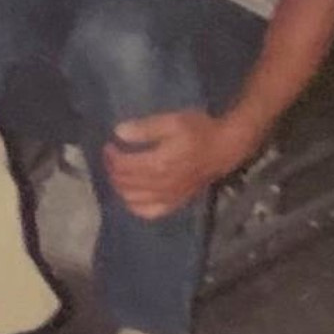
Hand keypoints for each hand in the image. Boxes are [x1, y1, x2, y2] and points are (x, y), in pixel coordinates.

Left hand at [103, 110, 247, 219]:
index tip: (108, 145)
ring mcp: (168, 197)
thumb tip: (118, 133)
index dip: (111, 156)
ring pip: (133, 200)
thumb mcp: (171, 121)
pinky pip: (149, 212)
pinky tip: (131, 196)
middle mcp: (160, 185)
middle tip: (110, 157)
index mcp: (158, 164)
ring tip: (117, 173)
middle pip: (125, 183)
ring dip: (120, 188)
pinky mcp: (175, 203)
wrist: (225, 149)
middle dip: (112, 170)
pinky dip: (135, 206)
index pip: (123, 165)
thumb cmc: (199, 131)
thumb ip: (144, 129)